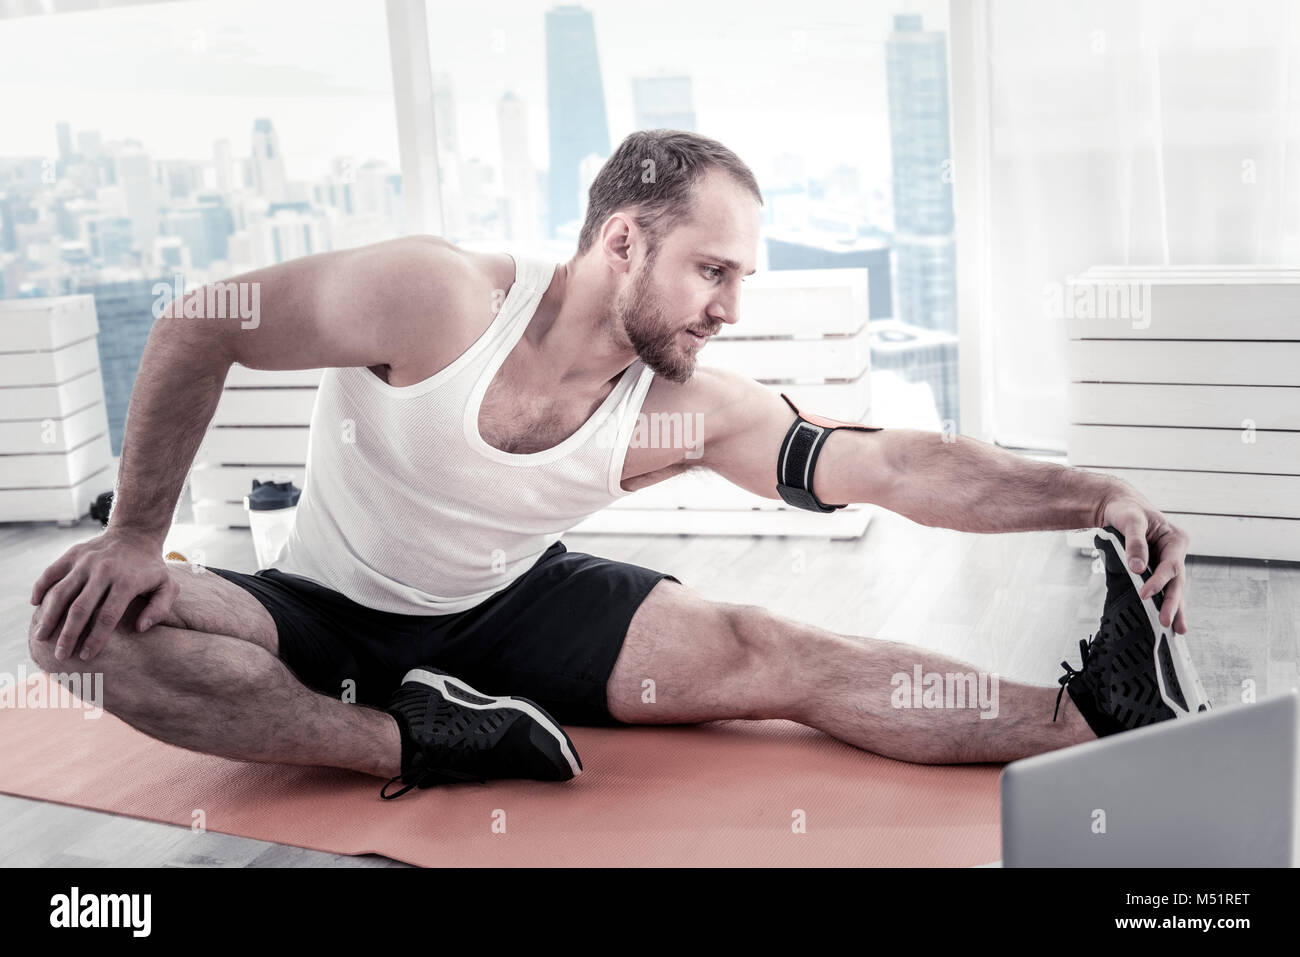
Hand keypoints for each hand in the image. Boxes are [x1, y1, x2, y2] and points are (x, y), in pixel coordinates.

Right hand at [29, 528, 177, 661]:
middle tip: (61, 656)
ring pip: (60, 592)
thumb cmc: (151, 568)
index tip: (86, 656)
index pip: (108, 616)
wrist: (136, 534)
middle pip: (80, 608)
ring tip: (41, 637)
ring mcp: (85, 561)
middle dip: (68, 635)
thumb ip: (160, 609)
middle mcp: (103, 571)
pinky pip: (50, 573)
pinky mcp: (72, 554)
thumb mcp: (167, 586)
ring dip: (48, 617)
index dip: (96, 638)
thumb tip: (141, 628)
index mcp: (127, 582)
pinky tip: (36, 606)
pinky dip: (40, 589)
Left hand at [1095, 489, 1189, 634]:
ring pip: (1173, 588)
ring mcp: (1168, 562)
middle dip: (1173, 603)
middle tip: (1168, 624)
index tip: (1144, 595)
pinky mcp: (1157, 569)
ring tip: (1178, 630)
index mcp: (1176, 539)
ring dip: (1175, 608)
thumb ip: (1135, 544)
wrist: (1119, 507)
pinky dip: (1164, 602)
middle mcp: (1176, 552)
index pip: (1171, 566)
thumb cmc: (1126, 510)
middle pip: (1177, 581)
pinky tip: (1167, 620)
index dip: (1159, 582)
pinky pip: (1162, 588)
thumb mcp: (1130, 521)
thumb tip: (1138, 569)